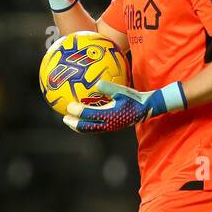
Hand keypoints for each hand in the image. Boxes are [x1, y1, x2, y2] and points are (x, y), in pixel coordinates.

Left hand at [63, 80, 184, 132]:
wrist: (147, 108)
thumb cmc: (135, 98)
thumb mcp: (122, 91)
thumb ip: (109, 87)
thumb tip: (96, 82)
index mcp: (109, 116)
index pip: (89, 115)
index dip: (78, 112)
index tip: (69, 106)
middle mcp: (107, 124)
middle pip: (86, 127)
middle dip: (74, 124)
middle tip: (64, 118)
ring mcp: (109, 127)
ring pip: (90, 129)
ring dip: (79, 125)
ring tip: (69, 120)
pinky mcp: (112, 126)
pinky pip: (96, 126)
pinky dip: (87, 123)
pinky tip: (84, 116)